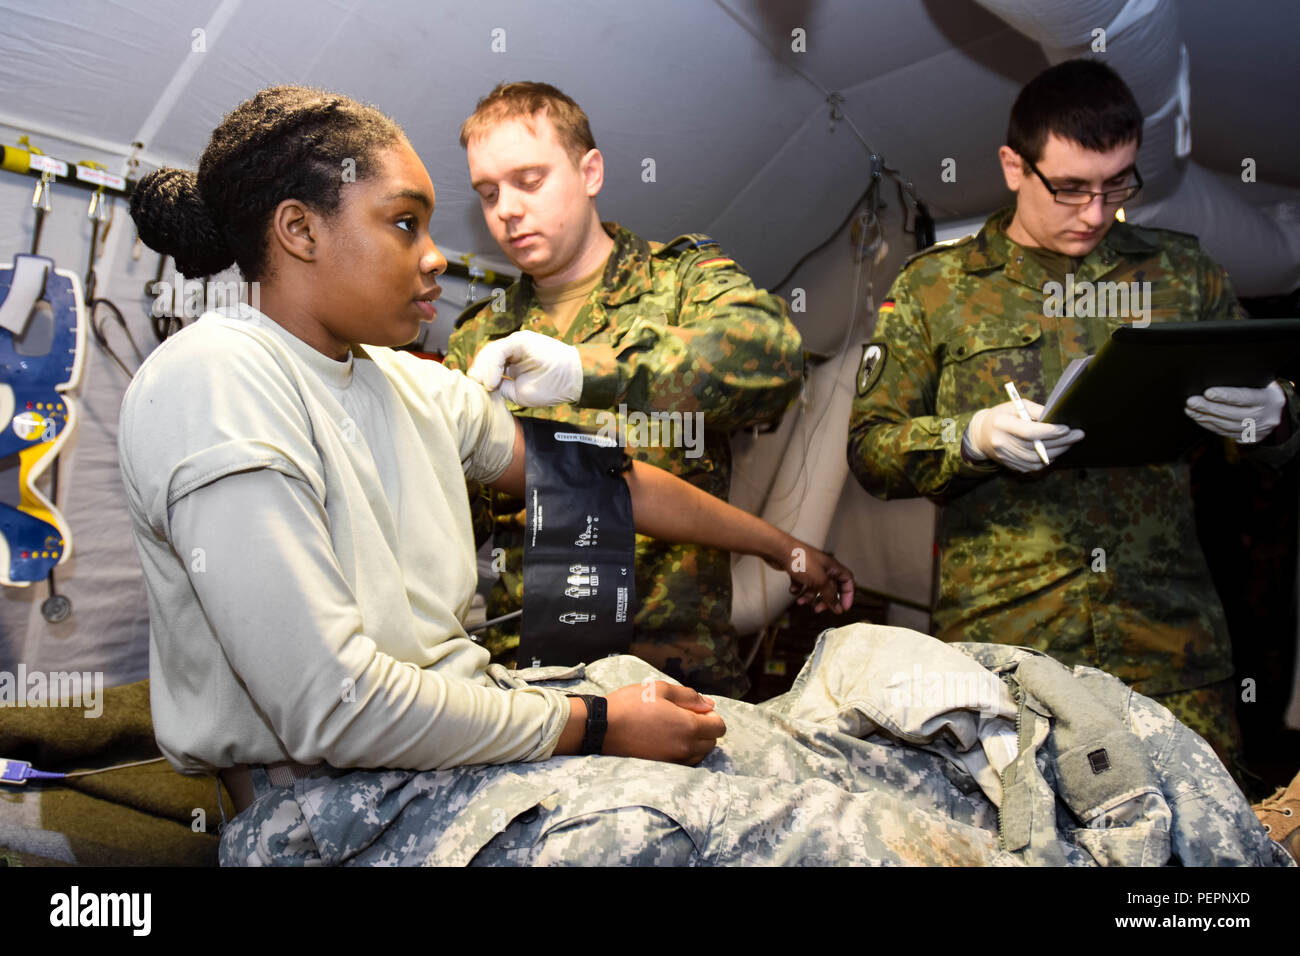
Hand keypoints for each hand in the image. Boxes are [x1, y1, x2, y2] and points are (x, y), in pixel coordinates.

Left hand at [466, 330, 582, 406]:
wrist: (574, 379)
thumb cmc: (552, 387)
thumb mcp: (520, 393)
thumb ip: (503, 387)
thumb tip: (485, 385)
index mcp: (512, 362)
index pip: (489, 366)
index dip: (481, 376)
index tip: (478, 390)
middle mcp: (513, 350)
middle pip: (487, 357)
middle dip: (479, 371)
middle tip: (476, 386)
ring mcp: (517, 343)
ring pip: (490, 352)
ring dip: (484, 369)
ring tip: (486, 385)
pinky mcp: (521, 340)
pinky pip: (499, 350)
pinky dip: (492, 365)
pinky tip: (492, 381)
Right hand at [602, 682, 724, 764]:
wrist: (603, 727)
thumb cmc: (631, 704)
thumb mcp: (661, 689)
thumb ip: (689, 696)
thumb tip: (709, 704)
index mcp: (688, 726)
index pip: (719, 727)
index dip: (712, 716)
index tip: (696, 709)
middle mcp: (685, 747)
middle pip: (712, 742)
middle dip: (705, 729)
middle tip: (684, 716)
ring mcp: (674, 760)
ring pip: (699, 754)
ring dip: (695, 742)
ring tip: (675, 728)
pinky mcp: (662, 766)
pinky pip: (685, 762)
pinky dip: (683, 752)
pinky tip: (667, 740)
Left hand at [765, 536, 855, 613]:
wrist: (780, 551)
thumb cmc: (801, 560)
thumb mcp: (820, 581)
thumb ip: (830, 595)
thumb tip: (838, 608)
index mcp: (833, 567)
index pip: (847, 581)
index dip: (848, 595)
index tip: (843, 607)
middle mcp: (823, 568)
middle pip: (830, 588)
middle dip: (824, 600)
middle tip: (818, 609)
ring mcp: (811, 569)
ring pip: (814, 587)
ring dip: (809, 597)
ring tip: (801, 601)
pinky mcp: (798, 570)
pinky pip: (802, 584)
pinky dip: (798, 589)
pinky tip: (793, 588)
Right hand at [965, 400, 1083, 471]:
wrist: (981, 434)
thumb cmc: (1003, 415)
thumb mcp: (1016, 405)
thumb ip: (1036, 410)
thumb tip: (1057, 418)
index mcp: (1001, 423)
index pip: (1028, 431)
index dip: (1049, 431)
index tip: (1067, 428)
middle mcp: (1000, 442)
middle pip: (1035, 446)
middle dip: (1060, 441)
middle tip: (1078, 435)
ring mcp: (1004, 456)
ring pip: (1036, 459)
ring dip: (1057, 451)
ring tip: (1070, 443)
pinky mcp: (1009, 465)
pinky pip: (1032, 466)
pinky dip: (1047, 460)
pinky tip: (1056, 452)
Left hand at [1185, 382, 1284, 441]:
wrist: (1279, 411)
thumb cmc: (1265, 391)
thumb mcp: (1262, 383)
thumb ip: (1243, 383)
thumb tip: (1216, 378)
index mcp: (1269, 400)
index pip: (1245, 397)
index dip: (1226, 395)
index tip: (1208, 393)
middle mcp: (1265, 417)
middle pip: (1232, 414)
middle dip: (1209, 408)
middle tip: (1192, 402)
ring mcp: (1257, 430)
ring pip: (1227, 426)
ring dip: (1205, 418)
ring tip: (1190, 410)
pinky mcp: (1249, 438)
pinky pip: (1225, 433)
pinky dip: (1210, 426)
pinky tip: (1199, 419)